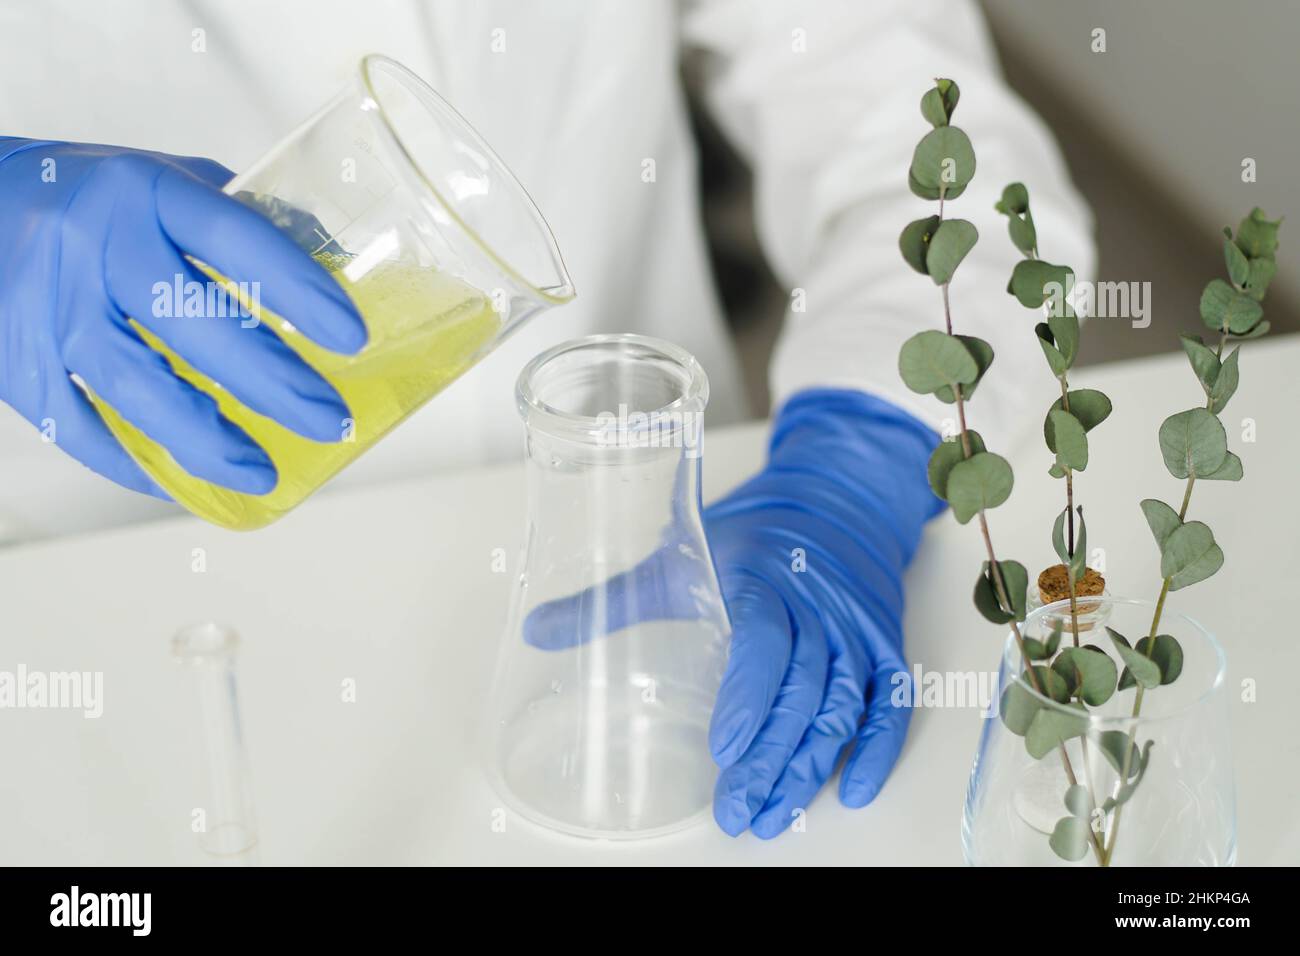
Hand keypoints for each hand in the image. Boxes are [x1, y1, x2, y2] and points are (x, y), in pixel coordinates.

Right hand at [0, 138, 367, 496]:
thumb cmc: (92, 200)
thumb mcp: (167, 183)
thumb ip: (247, 221)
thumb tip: (339, 269)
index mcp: (146, 194)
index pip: (236, 240)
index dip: (298, 291)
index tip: (351, 337)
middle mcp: (94, 247)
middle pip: (193, 325)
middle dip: (274, 383)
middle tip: (331, 422)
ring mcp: (48, 307)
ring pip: (135, 388)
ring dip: (208, 441)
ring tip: (263, 472)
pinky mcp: (13, 361)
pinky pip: (79, 426)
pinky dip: (134, 460)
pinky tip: (183, 480)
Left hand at [523, 388, 941, 837]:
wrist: (835, 502)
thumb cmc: (750, 535)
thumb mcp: (675, 556)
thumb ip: (610, 597)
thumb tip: (537, 629)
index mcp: (763, 576)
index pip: (762, 641)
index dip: (747, 696)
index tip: (721, 748)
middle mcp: (818, 604)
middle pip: (802, 691)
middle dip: (770, 757)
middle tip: (736, 810)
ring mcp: (857, 627)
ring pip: (842, 706)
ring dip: (811, 766)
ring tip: (773, 815)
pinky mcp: (884, 646)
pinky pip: (890, 704)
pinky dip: (877, 749)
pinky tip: (851, 791)